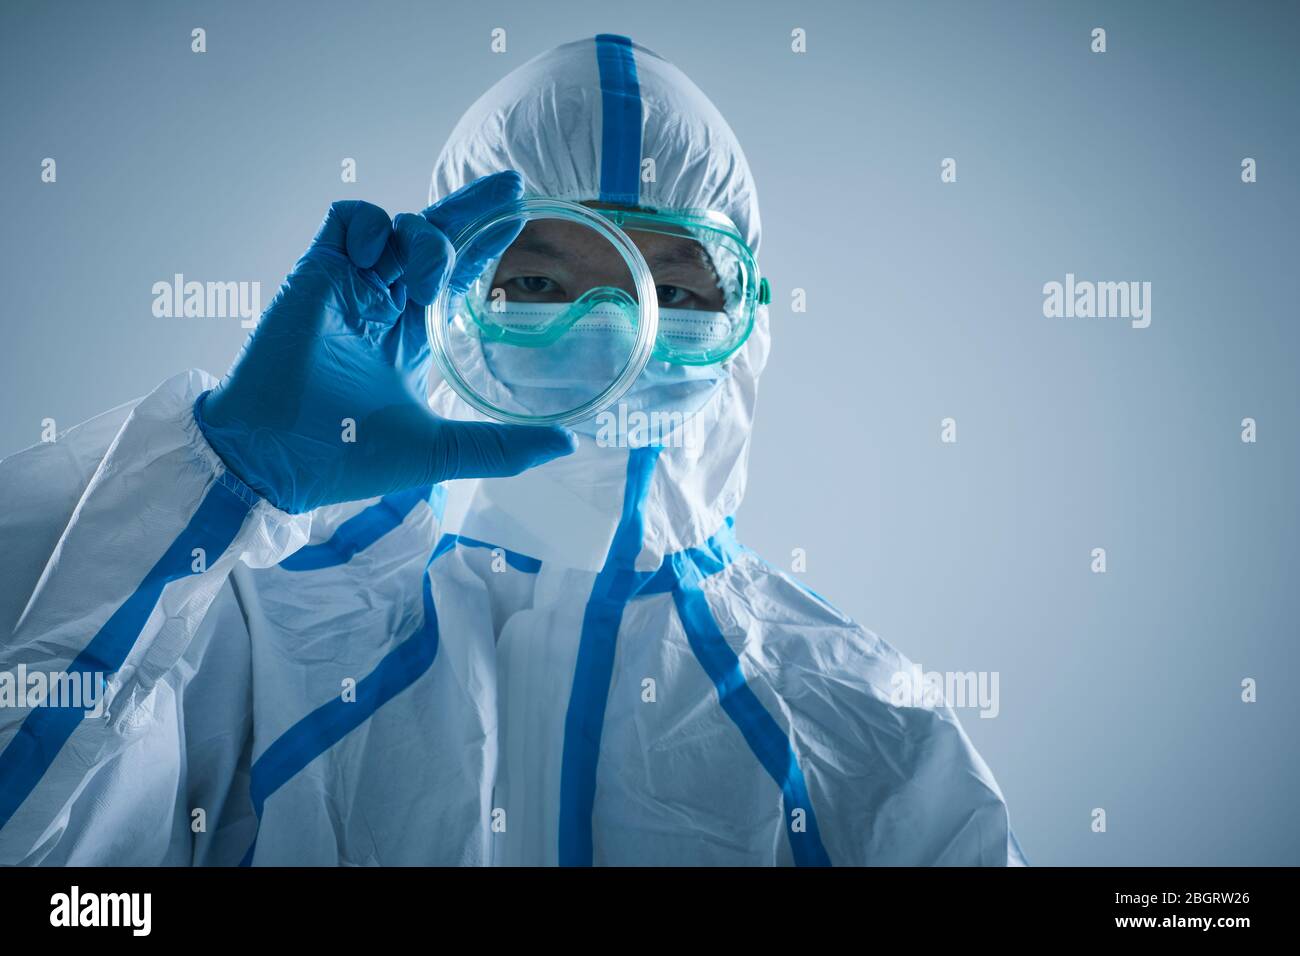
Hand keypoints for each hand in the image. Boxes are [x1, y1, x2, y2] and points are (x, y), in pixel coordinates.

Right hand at [197, 171, 574, 513]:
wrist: (275, 458)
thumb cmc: (346, 459)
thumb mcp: (440, 451)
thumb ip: (502, 446)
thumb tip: (567, 445)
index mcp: (411, 336)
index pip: (456, 276)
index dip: (486, 247)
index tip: (520, 220)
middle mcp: (384, 304)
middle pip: (434, 238)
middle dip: (474, 208)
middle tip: (514, 184)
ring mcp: (349, 285)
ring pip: (399, 227)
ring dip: (427, 236)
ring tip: (430, 277)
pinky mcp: (314, 273)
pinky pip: (346, 220)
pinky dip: (370, 224)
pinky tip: (378, 257)